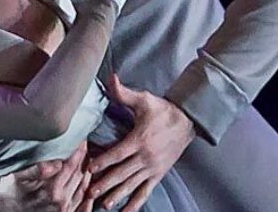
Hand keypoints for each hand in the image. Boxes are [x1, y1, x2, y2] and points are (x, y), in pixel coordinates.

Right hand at [0, 142, 90, 211]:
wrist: (6, 211)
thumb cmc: (10, 192)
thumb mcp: (17, 177)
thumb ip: (36, 170)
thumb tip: (56, 164)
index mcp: (51, 190)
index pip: (72, 164)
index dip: (78, 150)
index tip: (81, 138)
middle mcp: (61, 201)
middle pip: (80, 174)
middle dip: (84, 157)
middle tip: (85, 143)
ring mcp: (65, 210)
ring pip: (84, 186)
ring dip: (88, 171)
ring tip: (87, 157)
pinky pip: (84, 202)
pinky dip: (88, 189)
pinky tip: (89, 179)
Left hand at [87, 75, 194, 211]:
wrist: (188, 121)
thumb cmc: (163, 110)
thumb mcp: (145, 99)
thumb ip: (125, 93)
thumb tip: (111, 78)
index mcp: (140, 139)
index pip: (118, 153)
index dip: (103, 161)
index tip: (89, 168)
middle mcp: (146, 156)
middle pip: (122, 173)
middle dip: (105, 183)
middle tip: (90, 192)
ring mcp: (153, 168)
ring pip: (132, 184)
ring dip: (118, 195)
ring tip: (104, 205)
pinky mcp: (159, 174)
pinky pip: (146, 191)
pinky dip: (136, 203)